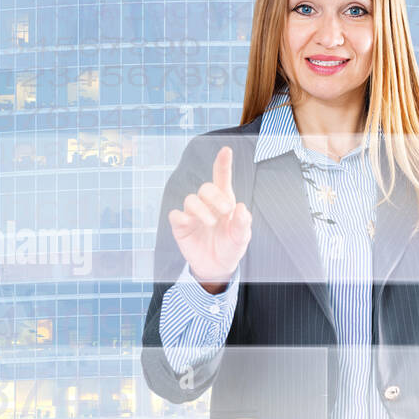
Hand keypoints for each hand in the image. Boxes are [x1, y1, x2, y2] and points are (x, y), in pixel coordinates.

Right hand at [167, 145, 251, 291]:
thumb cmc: (230, 247)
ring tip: (211, 222)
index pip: (222, 179)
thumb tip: (241, 208)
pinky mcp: (181, 226)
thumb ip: (243, 224)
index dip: (222, 164)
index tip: (226, 151)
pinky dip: (181, 217)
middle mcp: (207, 205)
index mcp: (224, 202)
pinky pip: (176, 215)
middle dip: (215, 196)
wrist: (216, 268)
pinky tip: (189, 223)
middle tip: (226, 210)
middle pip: (206, 188)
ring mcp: (193, 215)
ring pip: (191, 199)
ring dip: (202, 209)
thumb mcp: (241, 239)